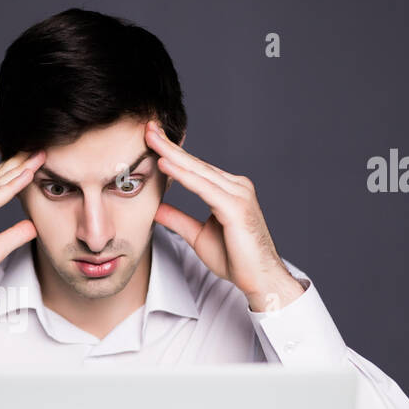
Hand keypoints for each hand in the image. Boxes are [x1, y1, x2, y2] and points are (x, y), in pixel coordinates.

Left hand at [146, 120, 304, 312]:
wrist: (260, 280)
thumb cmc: (236, 259)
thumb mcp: (198, 235)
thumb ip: (178, 219)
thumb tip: (156, 208)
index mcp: (229, 190)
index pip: (195, 168)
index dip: (172, 154)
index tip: (152, 140)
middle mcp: (236, 186)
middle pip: (195, 163)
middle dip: (169, 145)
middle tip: (148, 128)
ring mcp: (238, 194)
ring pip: (198, 171)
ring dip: (172, 154)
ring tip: (151, 139)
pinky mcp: (236, 207)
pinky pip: (203, 188)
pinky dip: (183, 176)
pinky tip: (165, 165)